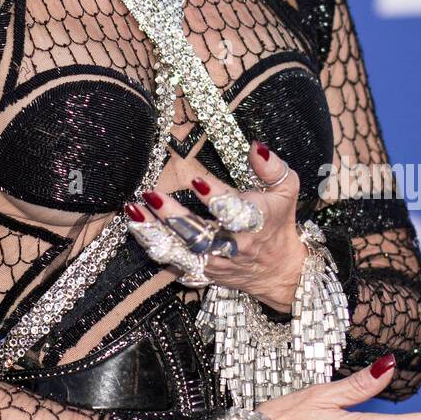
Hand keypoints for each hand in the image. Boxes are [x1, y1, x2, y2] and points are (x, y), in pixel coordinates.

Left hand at [126, 140, 306, 309]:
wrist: (280, 272)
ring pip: (180, 250)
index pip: (233, 210)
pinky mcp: (203, 273)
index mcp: (254, 222)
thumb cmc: (279, 223)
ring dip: (155, 231)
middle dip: (173, 215)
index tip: (195, 181)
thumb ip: (271, 168)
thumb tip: (256, 146)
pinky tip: (137, 229)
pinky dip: (155, 246)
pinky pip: (174, 262)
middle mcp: (233, 245)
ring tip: (134, 211)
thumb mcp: (286, 190)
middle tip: (151, 194)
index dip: (214, 196)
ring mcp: (216, 262)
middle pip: (199, 234)